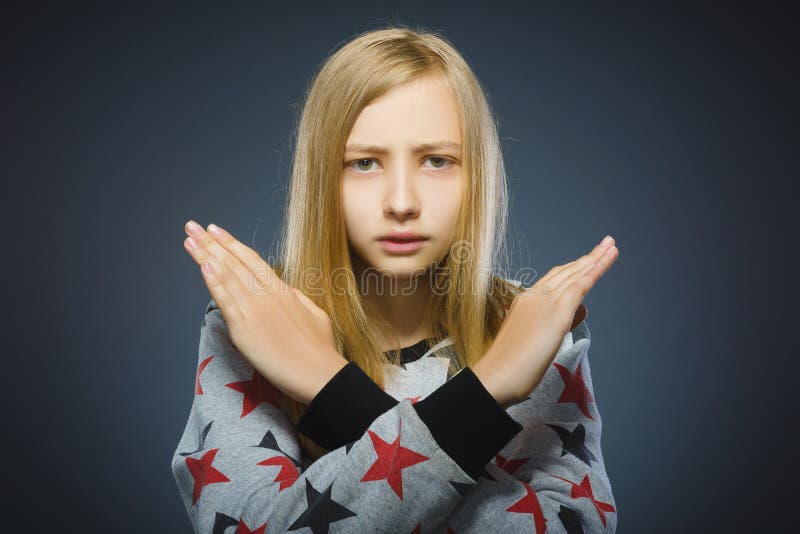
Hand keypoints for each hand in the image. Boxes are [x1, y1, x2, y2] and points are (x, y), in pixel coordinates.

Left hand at [182, 220, 347, 404]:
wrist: (320, 374)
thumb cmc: (320, 349)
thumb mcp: (314, 313)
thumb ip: (295, 298)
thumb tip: (284, 290)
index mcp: (282, 291)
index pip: (252, 260)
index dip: (232, 244)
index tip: (216, 230)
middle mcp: (266, 295)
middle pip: (234, 262)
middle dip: (211, 243)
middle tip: (192, 226)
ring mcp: (254, 310)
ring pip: (227, 277)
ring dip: (205, 255)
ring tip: (189, 239)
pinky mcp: (245, 329)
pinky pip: (226, 301)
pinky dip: (213, 282)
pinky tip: (203, 266)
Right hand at [472, 236, 618, 407]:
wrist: (496, 375)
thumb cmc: (509, 366)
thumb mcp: (531, 341)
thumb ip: (552, 325)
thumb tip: (573, 316)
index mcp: (524, 302)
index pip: (553, 280)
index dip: (572, 268)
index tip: (586, 259)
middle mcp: (534, 296)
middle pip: (565, 272)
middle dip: (587, 258)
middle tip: (606, 244)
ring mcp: (544, 303)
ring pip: (574, 275)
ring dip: (595, 259)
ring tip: (611, 247)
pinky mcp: (557, 313)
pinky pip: (579, 286)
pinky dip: (594, 271)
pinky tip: (605, 261)